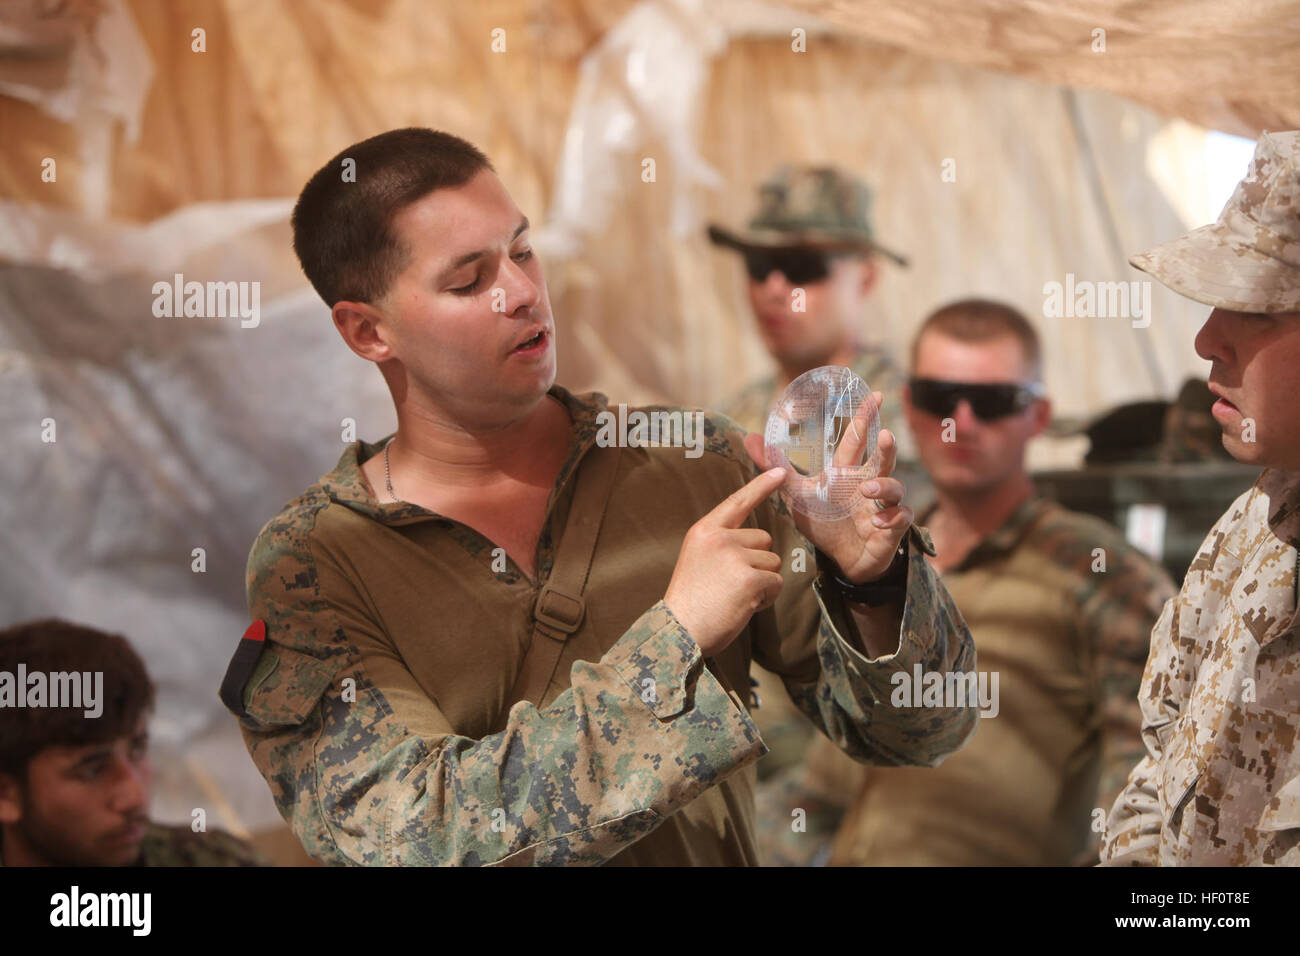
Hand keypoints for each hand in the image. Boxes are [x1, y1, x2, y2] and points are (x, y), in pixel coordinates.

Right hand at [664, 467, 787, 656]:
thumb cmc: (691, 602)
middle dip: (757, 563)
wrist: (680, 631)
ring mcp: (735, 556)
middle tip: (732, 585)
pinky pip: (776, 582)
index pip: (737, 502)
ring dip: (763, 582)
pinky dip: (766, 597)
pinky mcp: (750, 577)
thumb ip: (721, 545)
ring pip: (773, 562)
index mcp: (704, 531)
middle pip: (764, 540)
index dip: (761, 486)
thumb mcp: (697, 560)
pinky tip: (744, 606)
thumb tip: (756, 545)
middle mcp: (720, 538)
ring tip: (736, 596)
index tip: (781, 472)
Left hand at [743, 390, 911, 583]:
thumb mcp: (795, 493)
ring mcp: (882, 505)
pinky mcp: (890, 528)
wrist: (840, 560)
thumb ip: (774, 467)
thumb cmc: (823, 522)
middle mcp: (869, 484)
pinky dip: (892, 518)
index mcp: (847, 472)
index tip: (875, 395)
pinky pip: (901, 517)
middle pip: (884, 459)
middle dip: (887, 446)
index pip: (857, 440)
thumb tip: (749, 438)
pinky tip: (878, 522)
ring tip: (867, 490)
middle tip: (885, 434)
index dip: (865, 418)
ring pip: (895, 487)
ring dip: (884, 486)